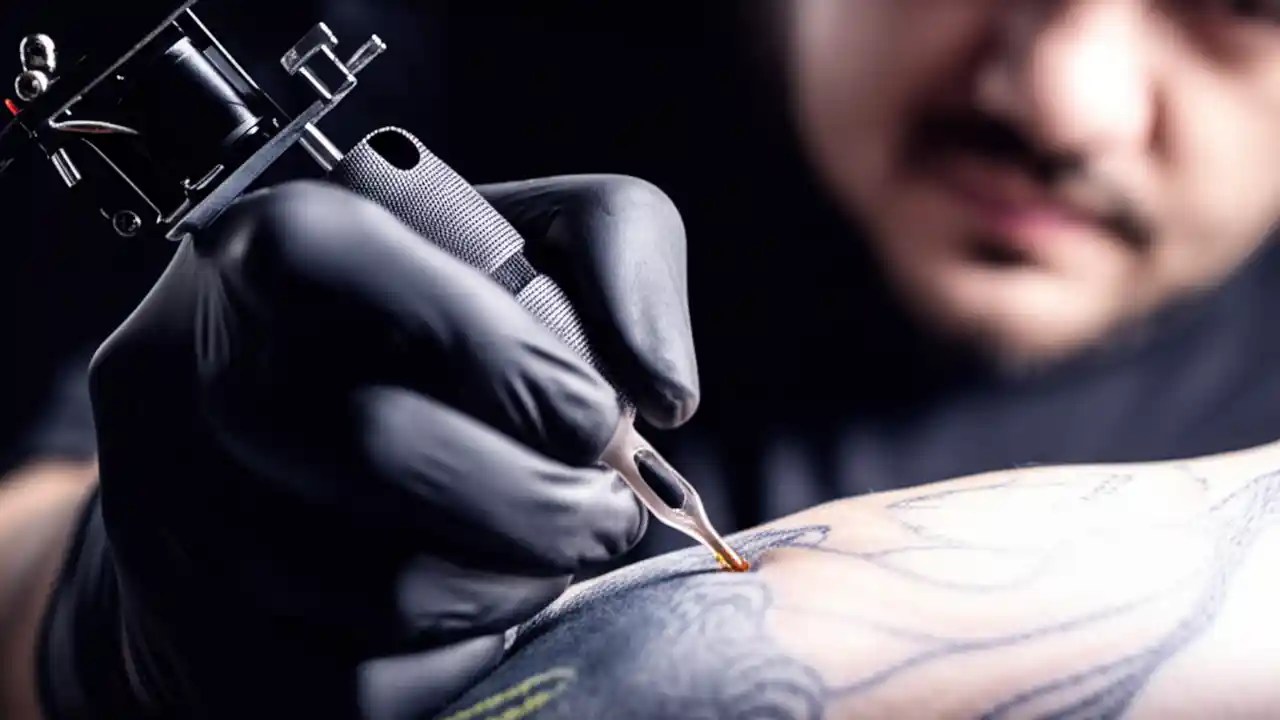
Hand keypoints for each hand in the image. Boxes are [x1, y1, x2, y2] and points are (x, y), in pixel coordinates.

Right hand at [38, 176, 696, 718]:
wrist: (264, 445)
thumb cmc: (421, 333)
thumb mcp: (525, 239)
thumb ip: (614, 254)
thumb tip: (663, 394)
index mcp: (262, 249)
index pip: (347, 263)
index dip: (501, 354)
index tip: (599, 417)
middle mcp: (188, 375)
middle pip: (378, 446)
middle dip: (544, 500)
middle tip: (609, 514)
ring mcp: (178, 517)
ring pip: (385, 586)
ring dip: (519, 584)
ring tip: (555, 554)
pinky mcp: (202, 638)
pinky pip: (364, 684)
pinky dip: (464, 657)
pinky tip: (486, 608)